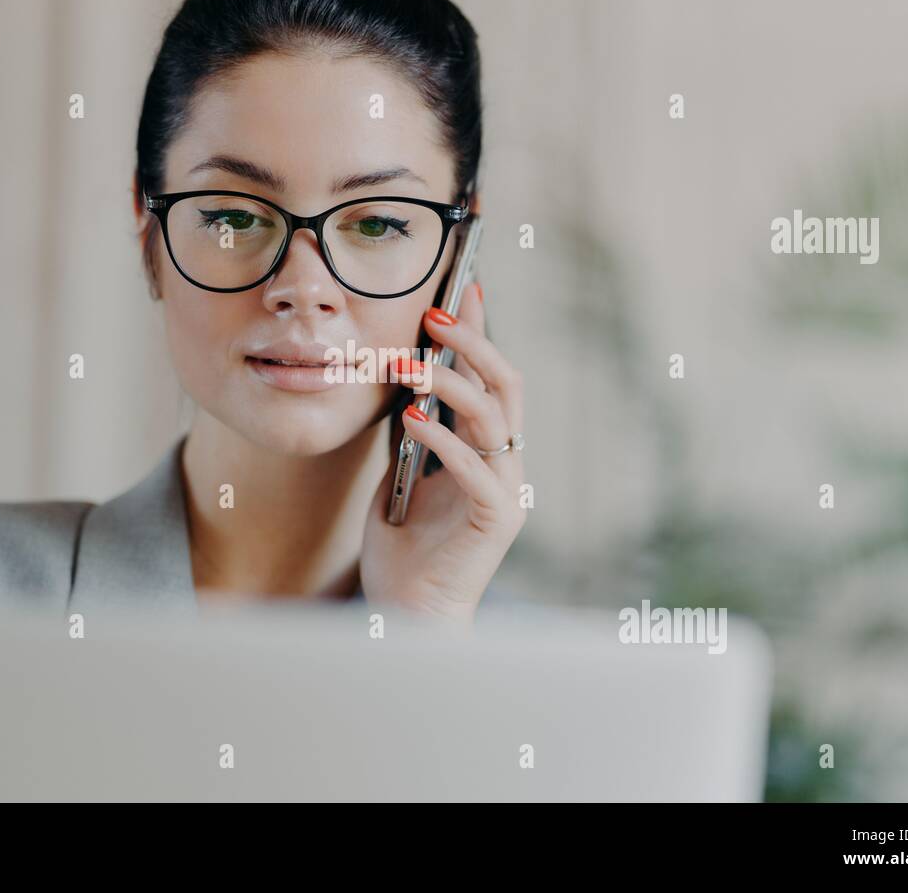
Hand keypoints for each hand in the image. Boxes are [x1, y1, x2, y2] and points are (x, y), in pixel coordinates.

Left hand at [359, 283, 526, 626]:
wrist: (406, 615)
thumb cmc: (403, 551)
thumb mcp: (400, 476)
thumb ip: (411, 435)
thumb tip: (401, 381)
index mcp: (487, 453)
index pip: (492, 381)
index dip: (480, 335)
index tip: (463, 291)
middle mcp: (506, 466)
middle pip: (507, 387)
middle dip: (473, 344)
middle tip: (435, 314)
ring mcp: (505, 492)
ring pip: (495, 418)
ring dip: (450, 383)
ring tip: (407, 364)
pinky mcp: (494, 522)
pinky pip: (477, 469)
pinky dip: (444, 439)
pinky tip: (412, 418)